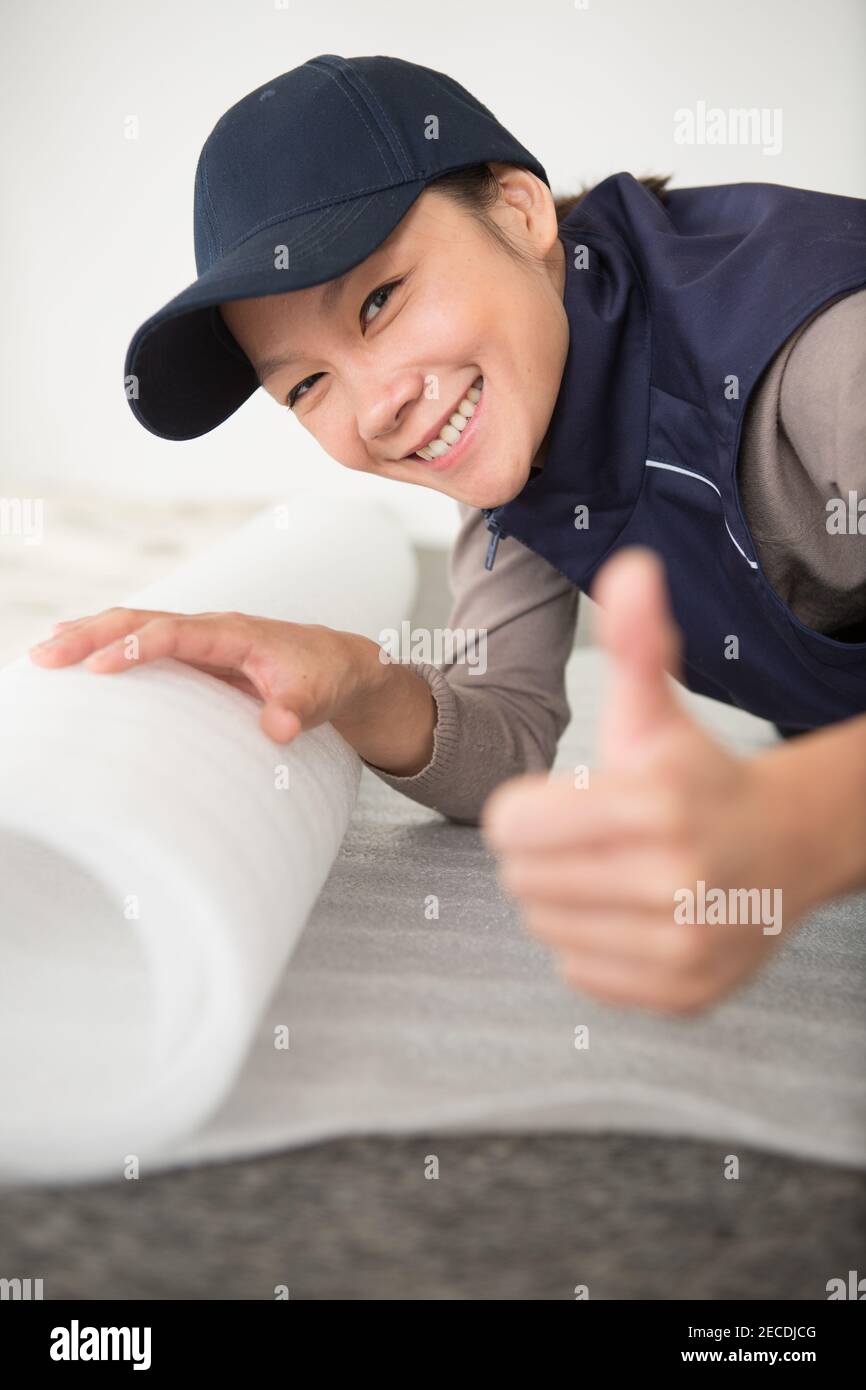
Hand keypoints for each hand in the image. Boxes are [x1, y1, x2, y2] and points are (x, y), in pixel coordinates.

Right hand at [29, 607, 365, 744]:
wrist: (338, 663)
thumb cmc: (325, 679)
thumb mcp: (318, 698)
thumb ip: (296, 711)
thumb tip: (277, 728)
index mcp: (234, 634)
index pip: (174, 634)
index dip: (135, 648)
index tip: (98, 667)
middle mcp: (210, 628)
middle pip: (141, 620)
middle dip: (92, 634)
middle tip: (46, 655)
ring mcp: (198, 638)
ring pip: (134, 625)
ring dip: (89, 635)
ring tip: (43, 652)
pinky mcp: (193, 653)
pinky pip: (142, 640)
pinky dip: (106, 642)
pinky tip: (76, 654)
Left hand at [481, 547, 811, 1013]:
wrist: (787, 847)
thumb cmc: (699, 776)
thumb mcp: (656, 710)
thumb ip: (635, 641)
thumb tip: (629, 567)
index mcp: (659, 805)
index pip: (512, 828)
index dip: (524, 810)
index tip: (559, 801)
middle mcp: (678, 884)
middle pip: (523, 881)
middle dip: (541, 854)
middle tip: (589, 837)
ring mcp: (684, 948)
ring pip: (547, 928)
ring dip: (562, 899)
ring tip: (609, 871)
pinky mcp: (685, 993)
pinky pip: (579, 972)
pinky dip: (589, 943)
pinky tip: (628, 911)